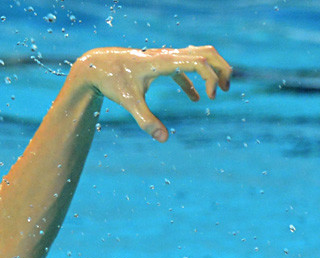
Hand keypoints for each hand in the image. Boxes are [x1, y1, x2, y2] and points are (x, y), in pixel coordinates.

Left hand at [73, 46, 231, 141]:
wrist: (95, 66)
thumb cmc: (111, 81)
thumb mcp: (128, 102)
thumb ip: (146, 120)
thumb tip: (163, 139)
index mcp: (164, 61)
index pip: (199, 62)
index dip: (210, 78)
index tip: (210, 98)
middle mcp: (167, 55)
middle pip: (206, 53)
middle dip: (221, 68)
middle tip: (226, 88)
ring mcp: (164, 58)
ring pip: (198, 56)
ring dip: (211, 70)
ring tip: (219, 90)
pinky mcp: (159, 64)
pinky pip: (183, 69)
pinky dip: (193, 81)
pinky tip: (196, 98)